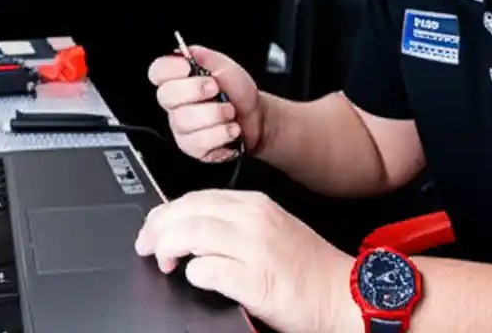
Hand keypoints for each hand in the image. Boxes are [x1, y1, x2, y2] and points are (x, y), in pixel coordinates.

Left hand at [134, 189, 353, 332]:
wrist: (344, 293)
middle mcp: (254, 219)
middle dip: (157, 229)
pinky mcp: (256, 280)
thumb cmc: (307, 269)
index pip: (196, 197)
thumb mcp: (270, 229)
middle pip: (187, 211)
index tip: (153, 228)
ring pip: (191, 233)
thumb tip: (189, 228)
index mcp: (256, 205)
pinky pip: (209, 271)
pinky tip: (195, 279)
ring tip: (165, 263)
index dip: (166, 212)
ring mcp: (255, 249)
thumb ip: (234, 223)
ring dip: (168, 248)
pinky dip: (194, 274)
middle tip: (147, 247)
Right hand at [148, 45, 265, 161]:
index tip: (187, 67)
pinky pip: (198, 142)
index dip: (170, 68)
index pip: (157, 72)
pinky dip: (221, 134)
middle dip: (196, 90)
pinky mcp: (192, 146)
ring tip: (229, 112)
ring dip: (215, 114)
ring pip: (185, 120)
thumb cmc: (238, 93)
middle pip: (167, 95)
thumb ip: (207, 58)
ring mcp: (181, 127)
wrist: (256, 118)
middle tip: (216, 90)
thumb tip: (188, 51)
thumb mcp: (227, 68)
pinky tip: (230, 129)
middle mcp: (176, 104)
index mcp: (179, 80)